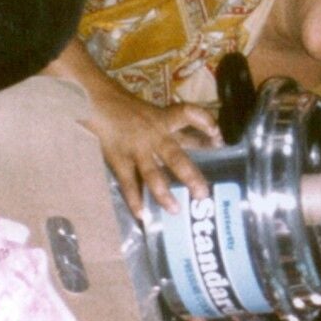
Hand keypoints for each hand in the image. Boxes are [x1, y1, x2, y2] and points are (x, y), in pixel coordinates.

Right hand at [83, 81, 223, 215]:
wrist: (101, 104)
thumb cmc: (135, 111)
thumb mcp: (160, 114)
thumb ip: (179, 129)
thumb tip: (208, 142)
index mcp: (166, 119)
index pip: (190, 114)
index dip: (205, 122)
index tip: (219, 138)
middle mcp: (155, 135)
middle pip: (176, 156)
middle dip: (190, 176)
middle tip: (203, 194)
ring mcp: (137, 150)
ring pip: (153, 174)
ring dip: (164, 194)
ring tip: (175, 210)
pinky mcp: (120, 160)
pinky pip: (129, 183)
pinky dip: (135, 200)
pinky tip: (142, 215)